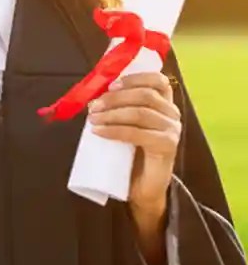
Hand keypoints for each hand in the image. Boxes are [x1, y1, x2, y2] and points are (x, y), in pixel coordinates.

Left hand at [88, 72, 180, 215]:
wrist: (143, 186)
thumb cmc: (130, 151)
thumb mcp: (124, 123)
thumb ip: (118, 107)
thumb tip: (94, 95)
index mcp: (163, 103)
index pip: (158, 80)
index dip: (135, 78)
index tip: (111, 84)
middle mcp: (172, 114)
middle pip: (145, 95)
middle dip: (115, 98)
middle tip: (93, 105)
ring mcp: (172, 130)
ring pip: (141, 113)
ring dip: (112, 114)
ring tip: (93, 119)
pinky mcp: (167, 146)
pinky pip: (138, 133)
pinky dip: (115, 130)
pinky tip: (99, 132)